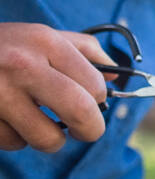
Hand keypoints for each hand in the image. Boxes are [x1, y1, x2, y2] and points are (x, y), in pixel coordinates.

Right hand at [0, 23, 115, 151]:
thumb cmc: (3, 46)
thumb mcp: (41, 35)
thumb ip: (84, 50)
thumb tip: (119, 75)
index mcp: (45, 43)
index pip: (95, 85)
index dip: (99, 99)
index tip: (94, 101)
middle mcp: (23, 66)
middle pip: (81, 112)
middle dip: (91, 129)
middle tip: (86, 130)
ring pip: (47, 138)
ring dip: (51, 139)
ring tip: (42, 124)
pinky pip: (14, 143)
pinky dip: (17, 139)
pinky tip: (10, 121)